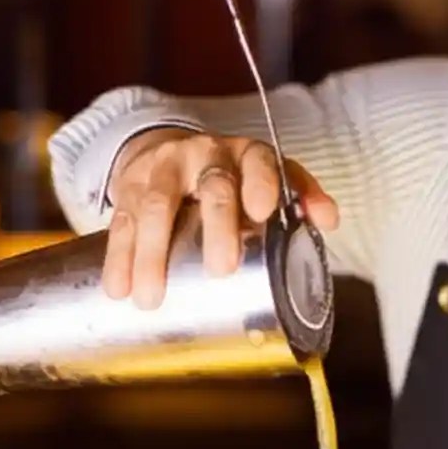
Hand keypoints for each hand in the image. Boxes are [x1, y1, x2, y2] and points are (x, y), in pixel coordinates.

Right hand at [104, 130, 338, 308]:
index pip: (258, 162)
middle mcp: (203, 156)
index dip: (261, 183)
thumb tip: (329, 220)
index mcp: (244, 154)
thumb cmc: (231, 175)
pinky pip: (121, 225)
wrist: (168, 151)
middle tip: (223, 268)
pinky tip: (118, 289)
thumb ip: (301, 195)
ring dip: (152, 255)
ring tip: (152, 297)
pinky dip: (119, 259)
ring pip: (156, 208)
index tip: (261, 211)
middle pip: (211, 187)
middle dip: (217, 227)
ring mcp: (162, 172)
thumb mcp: (268, 176)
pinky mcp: (129, 192)